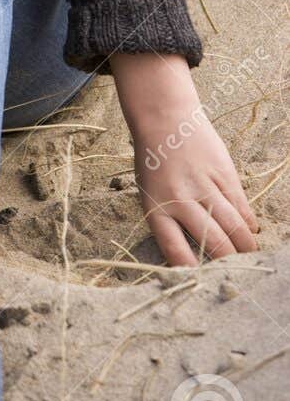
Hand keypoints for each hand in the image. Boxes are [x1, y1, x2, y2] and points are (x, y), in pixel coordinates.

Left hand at [113, 55, 259, 263]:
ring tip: (249, 256)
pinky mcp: (223, 173)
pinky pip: (241, 206)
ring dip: (245, 245)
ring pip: (234, 226)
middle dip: (229, 263)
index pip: (175, 249)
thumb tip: (191, 258)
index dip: (191, 271)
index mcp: (156, 208)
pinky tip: (250, 230)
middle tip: (237, 273)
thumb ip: (169, 222)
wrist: (164, 118)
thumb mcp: (149, 193)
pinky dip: (248, 222)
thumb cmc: (154, 162)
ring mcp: (204, 185)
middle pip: (214, 242)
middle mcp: (180, 199)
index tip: (202, 282)